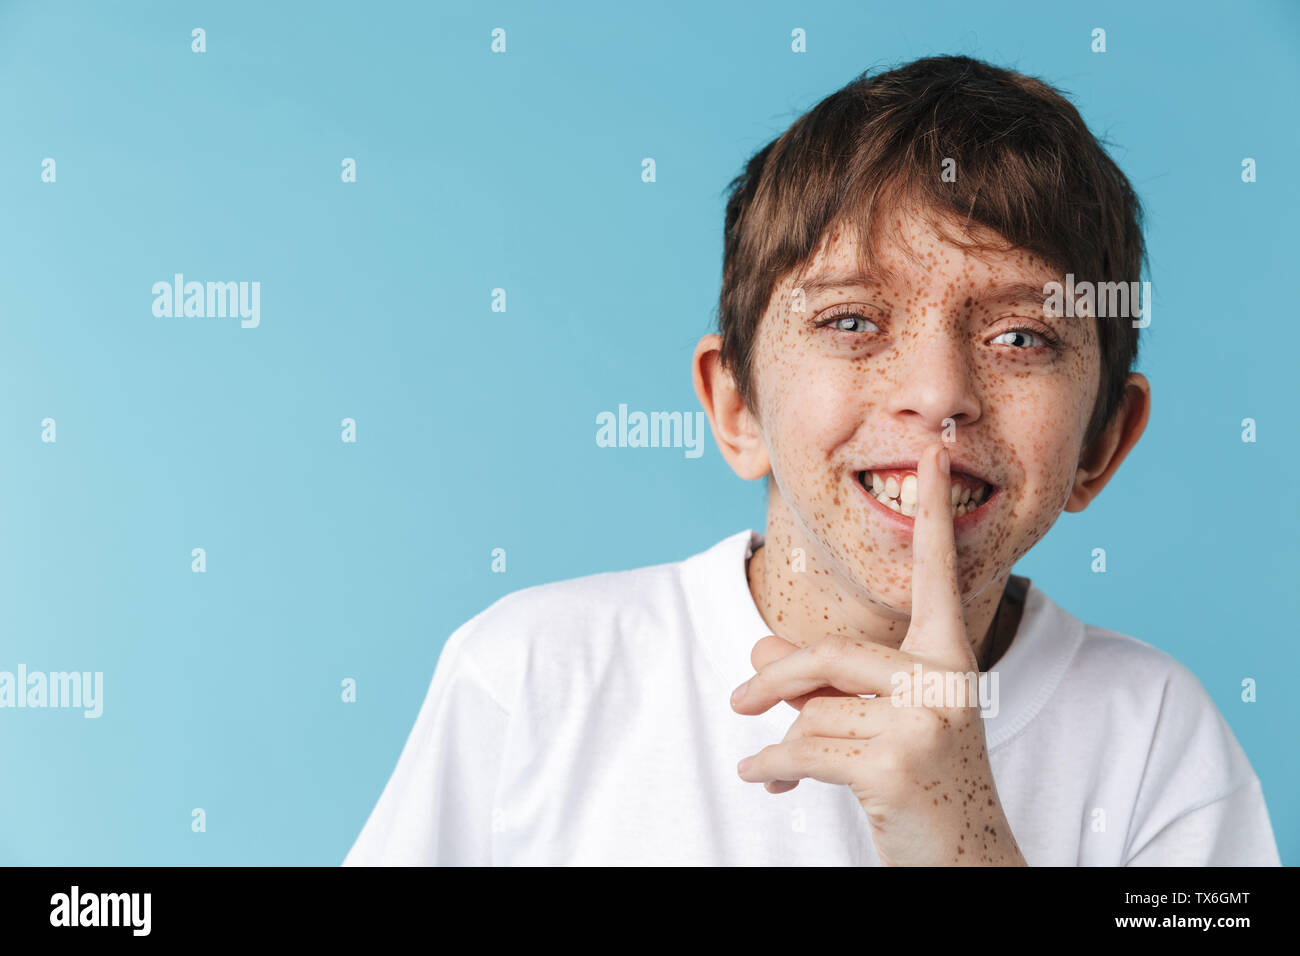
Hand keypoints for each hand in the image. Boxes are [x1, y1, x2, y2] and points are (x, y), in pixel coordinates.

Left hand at [730, 442, 1025, 865]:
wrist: (964, 864)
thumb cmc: (921, 784)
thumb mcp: (877, 717)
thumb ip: (824, 677)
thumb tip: (758, 642)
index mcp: (950, 656)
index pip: (937, 574)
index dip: (936, 513)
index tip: (936, 453)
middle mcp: (946, 679)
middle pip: (829, 654)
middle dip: (773, 681)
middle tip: (737, 701)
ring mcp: (926, 720)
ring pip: (814, 712)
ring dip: (787, 745)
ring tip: (787, 769)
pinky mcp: (896, 763)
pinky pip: (803, 749)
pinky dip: (770, 767)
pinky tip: (763, 780)